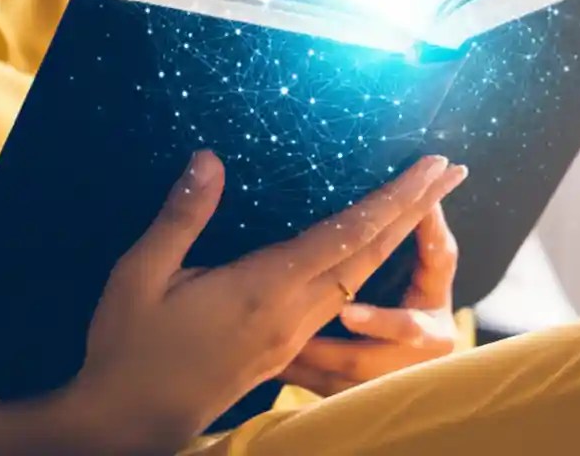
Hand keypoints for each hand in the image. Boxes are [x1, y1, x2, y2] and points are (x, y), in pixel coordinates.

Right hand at [66, 152, 467, 454]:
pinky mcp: (281, 349)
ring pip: (360, 279)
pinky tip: (365, 251)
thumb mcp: (141, 275)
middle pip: (369, 256)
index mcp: (263, 290)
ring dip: (397, 236)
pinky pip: (338, 298)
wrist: (129, 419)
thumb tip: (209, 160)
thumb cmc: (130, 346)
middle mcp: (290, 313)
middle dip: (414, 209)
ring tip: (424, 201)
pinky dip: (365, 264)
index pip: (345, 235)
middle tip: (450, 171)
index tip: (428, 168)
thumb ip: (182, 216)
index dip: (392, 198)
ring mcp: (290, 335)